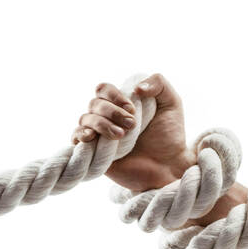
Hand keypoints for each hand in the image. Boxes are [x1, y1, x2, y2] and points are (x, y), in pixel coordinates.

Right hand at [70, 73, 192, 191]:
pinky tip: (91, 137)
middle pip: (94, 103)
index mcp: (121, 103)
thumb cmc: (170, 134)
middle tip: (132, 124)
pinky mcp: (93, 151)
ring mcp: (99, 134)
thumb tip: (136, 87)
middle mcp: (107, 117)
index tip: (131, 108)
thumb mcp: (172, 103)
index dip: (113, 95)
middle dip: (112, 112)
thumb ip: (159, 83)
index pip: (104, 89)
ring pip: (85, 118)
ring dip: (102, 124)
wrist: (169, 165)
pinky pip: (75, 138)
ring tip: (122, 135)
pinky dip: (80, 134)